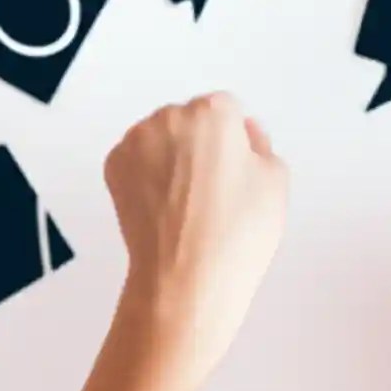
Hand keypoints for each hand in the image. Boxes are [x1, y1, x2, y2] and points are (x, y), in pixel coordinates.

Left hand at [82, 93, 287, 390]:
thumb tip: (245, 136)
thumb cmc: (234, 235)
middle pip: (191, 120)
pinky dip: (147, 176)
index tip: (237, 168)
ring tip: (189, 203)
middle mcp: (169, 117)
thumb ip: (262, 144)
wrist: (186, 280)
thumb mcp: (276, 181)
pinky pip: (137, 160)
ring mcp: (136, 142)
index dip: (236, 141)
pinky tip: (166, 207)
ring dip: (172, 158)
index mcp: (213, 111)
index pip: (228, 110)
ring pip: (161, 138)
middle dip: (201, 145)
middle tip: (214, 190)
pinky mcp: (114, 168)